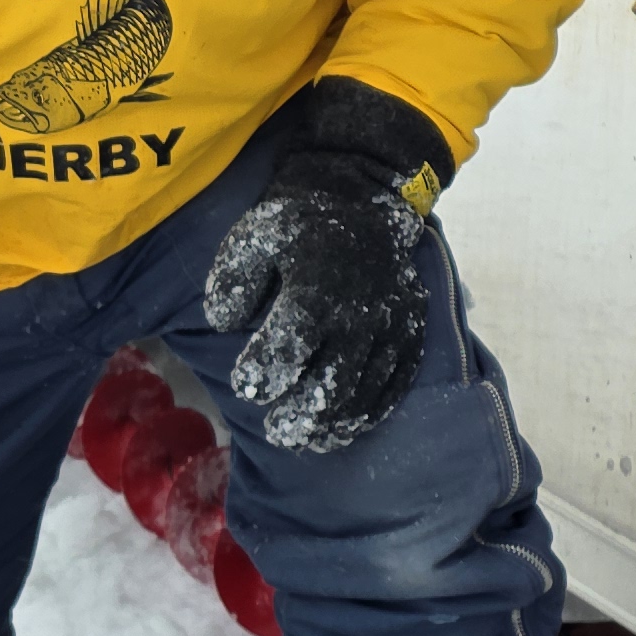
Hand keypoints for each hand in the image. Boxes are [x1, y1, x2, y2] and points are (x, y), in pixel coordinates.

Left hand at [204, 78, 450, 453]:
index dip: (262, 376)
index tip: (247, 386)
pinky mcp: (410, 332)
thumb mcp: (254, 236)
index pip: (286, 350)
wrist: (365, 197)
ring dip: (333, 423)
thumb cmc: (300, 223)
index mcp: (316, 292)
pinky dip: (369, 412)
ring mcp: (390, 328)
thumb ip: (233, 279)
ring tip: (305, 438)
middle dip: (300, 415)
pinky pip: (394, 385)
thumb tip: (224, 322)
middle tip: (277, 429)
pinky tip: (343, 427)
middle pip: (329, 385)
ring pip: (363, 393)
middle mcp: (358, 316)